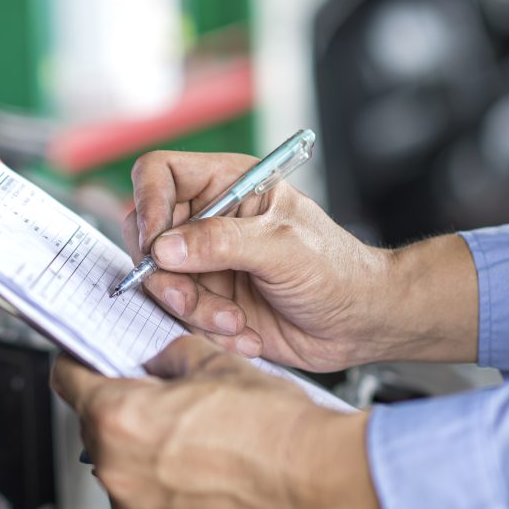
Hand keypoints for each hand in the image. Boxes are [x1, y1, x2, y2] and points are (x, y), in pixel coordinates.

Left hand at [50, 336, 395, 508]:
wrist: (322, 485)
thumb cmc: (277, 432)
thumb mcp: (218, 363)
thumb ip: (173, 357)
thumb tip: (161, 359)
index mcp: (121, 417)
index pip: (67, 380)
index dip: (78, 362)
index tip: (86, 360)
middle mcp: (120, 470)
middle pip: (96, 426)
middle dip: (122, 408)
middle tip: (161, 396)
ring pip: (123, 468)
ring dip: (146, 451)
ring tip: (197, 438)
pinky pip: (148, 504)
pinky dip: (166, 487)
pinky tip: (205, 470)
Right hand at [124, 151, 477, 370]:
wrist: (361, 323)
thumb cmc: (338, 271)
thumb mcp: (283, 248)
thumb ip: (222, 242)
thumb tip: (165, 247)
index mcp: (228, 185)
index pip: (160, 174)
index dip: (147, 204)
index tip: (155, 245)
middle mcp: (209, 220)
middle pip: (147, 234)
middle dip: (166, 275)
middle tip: (189, 298)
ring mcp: (206, 263)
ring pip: (160, 282)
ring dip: (193, 310)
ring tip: (234, 323)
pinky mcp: (208, 301)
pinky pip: (180, 316)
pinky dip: (208, 331)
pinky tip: (244, 334)